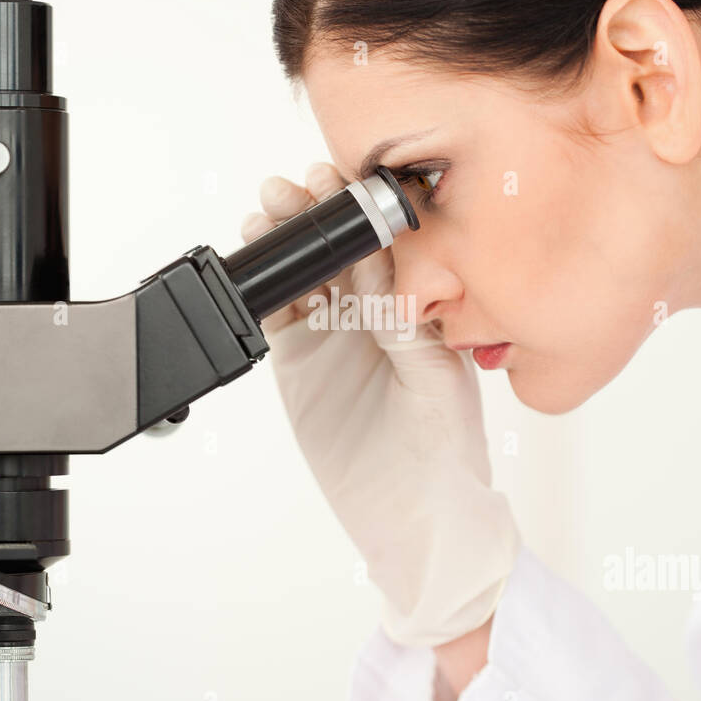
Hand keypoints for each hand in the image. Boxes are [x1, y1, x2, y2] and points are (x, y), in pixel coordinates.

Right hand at [240, 162, 519, 645]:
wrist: (413, 519)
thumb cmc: (446, 452)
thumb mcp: (436, 381)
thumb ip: (404, 326)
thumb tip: (379, 267)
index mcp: (420, 306)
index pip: (388, 244)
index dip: (362, 210)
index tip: (341, 182)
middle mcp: (376, 313)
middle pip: (339, 248)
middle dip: (313, 213)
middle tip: (290, 188)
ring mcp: (335, 335)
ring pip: (304, 273)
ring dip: (283, 240)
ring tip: (264, 212)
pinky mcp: (301, 362)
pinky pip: (278, 314)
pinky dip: (264, 287)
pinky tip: (253, 262)